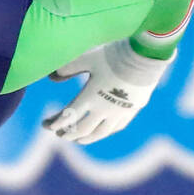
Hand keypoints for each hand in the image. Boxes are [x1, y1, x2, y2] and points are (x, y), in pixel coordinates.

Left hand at [42, 39, 170, 144]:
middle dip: (68, 134)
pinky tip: (102, 131)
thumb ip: (68, 67)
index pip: (68, 117)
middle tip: (60, 134)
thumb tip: (50, 76)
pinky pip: (116, 126)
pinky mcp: (132, 109)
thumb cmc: (114, 54)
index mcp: (90, 98)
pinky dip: (105, 132)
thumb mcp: (88, 58)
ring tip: (79, 139)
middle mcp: (103, 109)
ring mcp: (119, 112)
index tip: (47, 125)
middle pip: (82, 129)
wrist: (146, 55)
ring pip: (100, 133)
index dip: (55, 123)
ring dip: (87, 138)